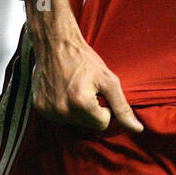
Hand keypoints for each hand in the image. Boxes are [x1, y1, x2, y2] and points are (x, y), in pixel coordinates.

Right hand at [24, 0, 143, 132]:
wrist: (55, 45)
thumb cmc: (85, 60)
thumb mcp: (109, 81)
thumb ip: (122, 108)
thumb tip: (137, 130)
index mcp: (81, 104)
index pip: (102, 124)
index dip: (105, 109)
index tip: (100, 93)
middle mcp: (62, 111)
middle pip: (87, 125)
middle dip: (92, 110)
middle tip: (87, 89)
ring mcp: (48, 110)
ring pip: (73, 122)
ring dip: (78, 110)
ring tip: (75, 89)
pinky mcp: (38, 107)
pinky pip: (58, 117)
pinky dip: (64, 107)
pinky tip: (63, 91)